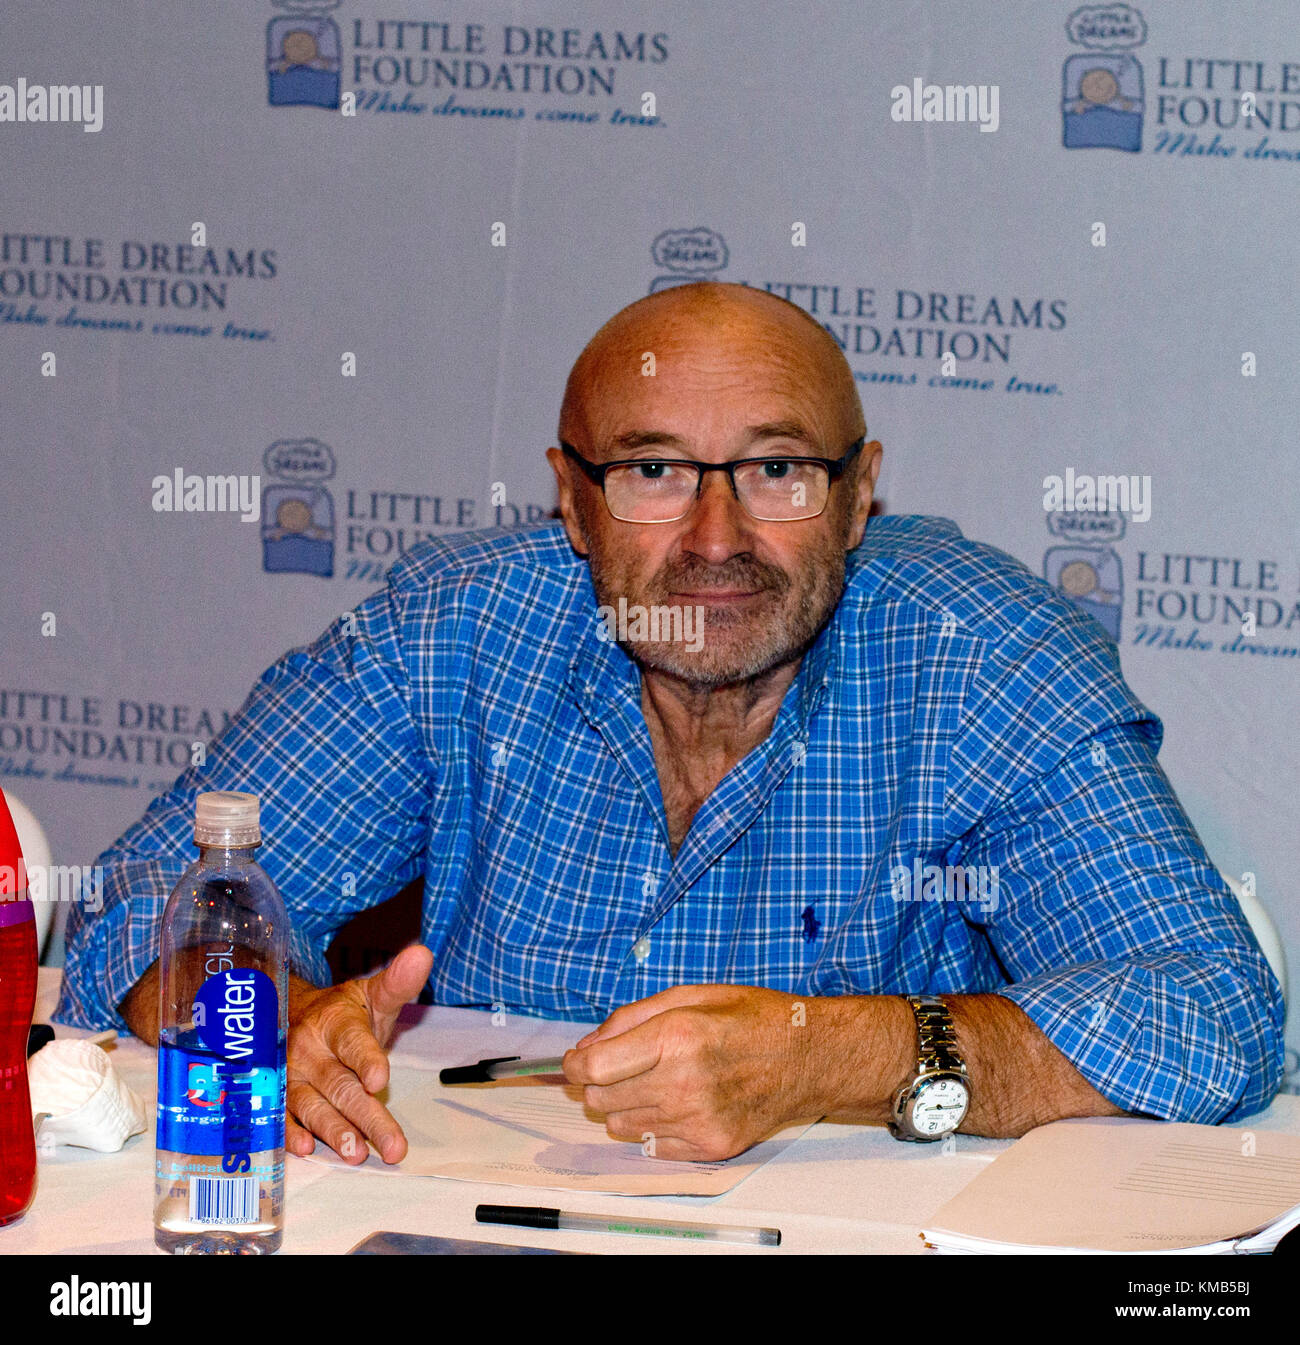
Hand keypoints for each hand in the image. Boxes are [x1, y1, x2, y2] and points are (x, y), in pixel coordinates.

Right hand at [285, 943, 432, 1164]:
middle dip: (366, 1116)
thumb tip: (423, 953)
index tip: (380, 1081)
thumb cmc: (343, 1013)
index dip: (366, 1059)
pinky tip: (307, 1148)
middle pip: (340, 1084)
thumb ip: (399, 982)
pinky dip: (290, 1133)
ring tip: (356, 1153)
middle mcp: (308, 1048)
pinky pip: (281, 1116)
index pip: (352, 1041)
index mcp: (334, 1021)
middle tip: (392, 1145)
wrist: (292, 1015)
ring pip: (312, 1105)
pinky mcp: (276, 1095)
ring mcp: (289, 1074)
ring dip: (333, 1131)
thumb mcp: (373, 995)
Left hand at [561, 984, 817, 1160]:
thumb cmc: (753, 1019)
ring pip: (621, 1124)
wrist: (808, 1058)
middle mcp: (682, 1082)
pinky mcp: (710, 1146)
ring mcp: (697, 1119)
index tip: (574, 1061)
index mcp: (676, 1037)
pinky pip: (651, 1145)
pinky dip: (652, 1126)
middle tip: (620, 1067)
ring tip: (654, 1081)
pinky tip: (675, 1102)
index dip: (574, 1063)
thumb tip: (588, 1044)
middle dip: (598, 1081)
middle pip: (601, 1098)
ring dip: (624, 1103)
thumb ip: (633, 1017)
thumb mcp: (692, 996)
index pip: (594, 1066)